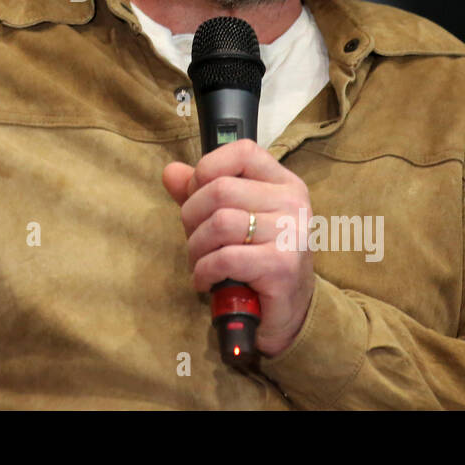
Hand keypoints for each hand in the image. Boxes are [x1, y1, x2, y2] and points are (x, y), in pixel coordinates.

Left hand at [162, 138, 314, 357]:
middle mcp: (293, 203)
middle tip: (194, 239)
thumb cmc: (257, 259)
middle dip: (192, 216)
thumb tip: (170, 172)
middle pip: (220, 189)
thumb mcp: (231, 218)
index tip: (197, 195)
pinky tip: (205, 280)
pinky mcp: (281, 267)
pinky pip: (224, 258)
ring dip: (196, 247)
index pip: (242, 152)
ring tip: (200, 262)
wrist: (289, 312)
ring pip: (219, 223)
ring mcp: (291, 234)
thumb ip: (201, 192)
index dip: (207, 169)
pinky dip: (204, 271)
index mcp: (284, 183)